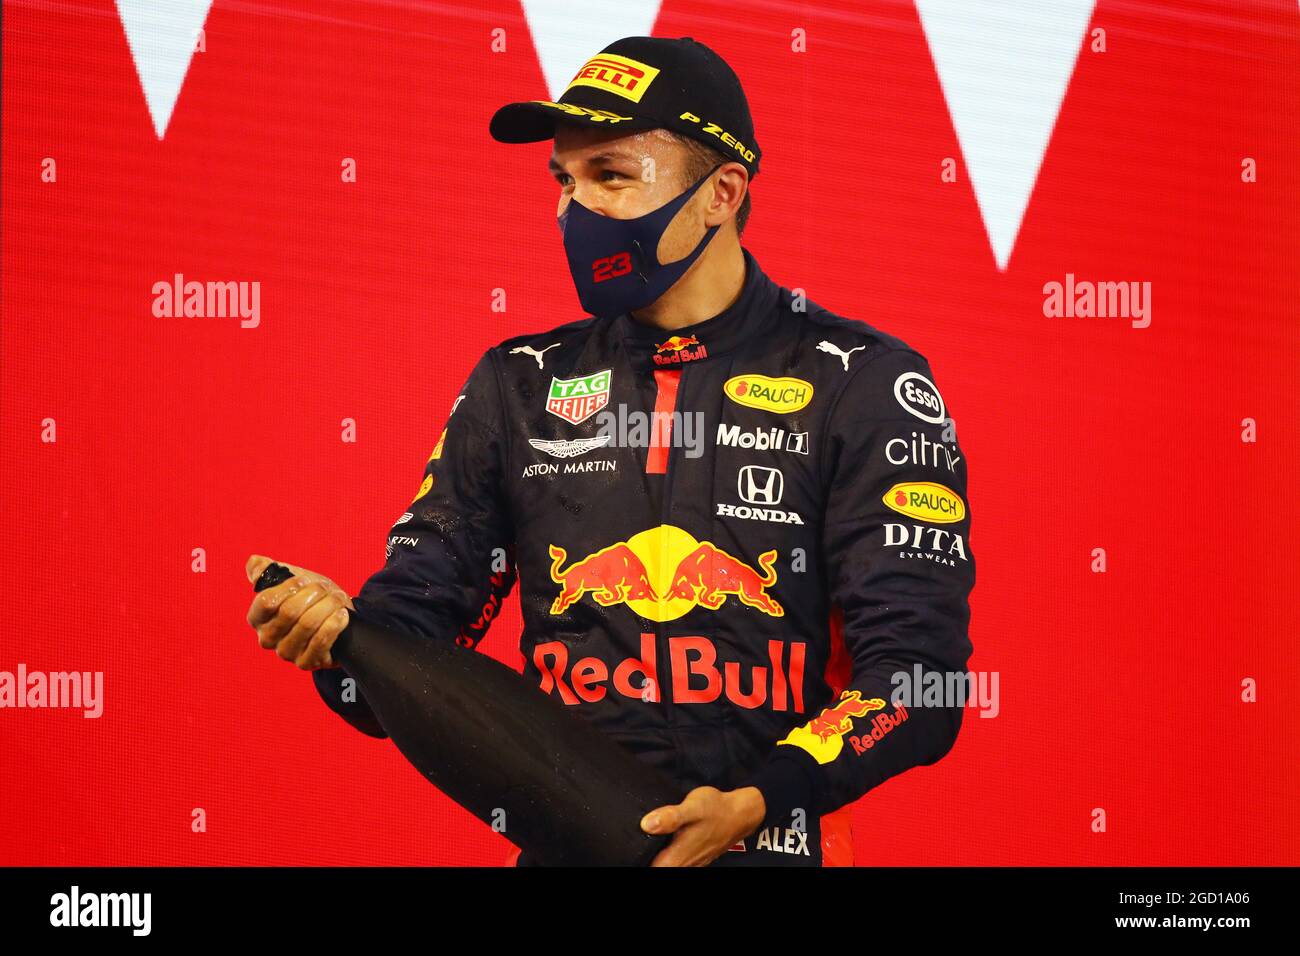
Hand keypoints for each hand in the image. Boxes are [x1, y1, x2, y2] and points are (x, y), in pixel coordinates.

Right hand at [244, 554, 353, 669]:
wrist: (335, 618)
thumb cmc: (310, 598)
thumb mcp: (292, 579)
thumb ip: (270, 570)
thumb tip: (255, 562)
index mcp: (258, 618)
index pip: (266, 602)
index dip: (289, 588)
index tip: (305, 580)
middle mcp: (267, 638)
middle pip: (290, 611)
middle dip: (314, 595)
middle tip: (326, 589)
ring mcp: (286, 653)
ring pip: (307, 624)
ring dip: (328, 607)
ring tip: (337, 599)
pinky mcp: (306, 663)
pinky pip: (321, 642)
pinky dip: (334, 624)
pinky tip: (342, 615)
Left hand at [641, 786, 765, 866]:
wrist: (740, 813)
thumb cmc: (716, 809)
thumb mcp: (692, 807)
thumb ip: (670, 817)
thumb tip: (647, 824)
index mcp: (677, 858)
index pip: (650, 868)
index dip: (638, 861)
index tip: (628, 852)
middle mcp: (683, 865)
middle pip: (656, 868)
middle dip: (644, 859)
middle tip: (632, 846)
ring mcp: (690, 863)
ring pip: (666, 866)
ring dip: (655, 859)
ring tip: (644, 845)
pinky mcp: (695, 858)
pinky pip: (675, 863)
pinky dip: (665, 857)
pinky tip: (660, 844)